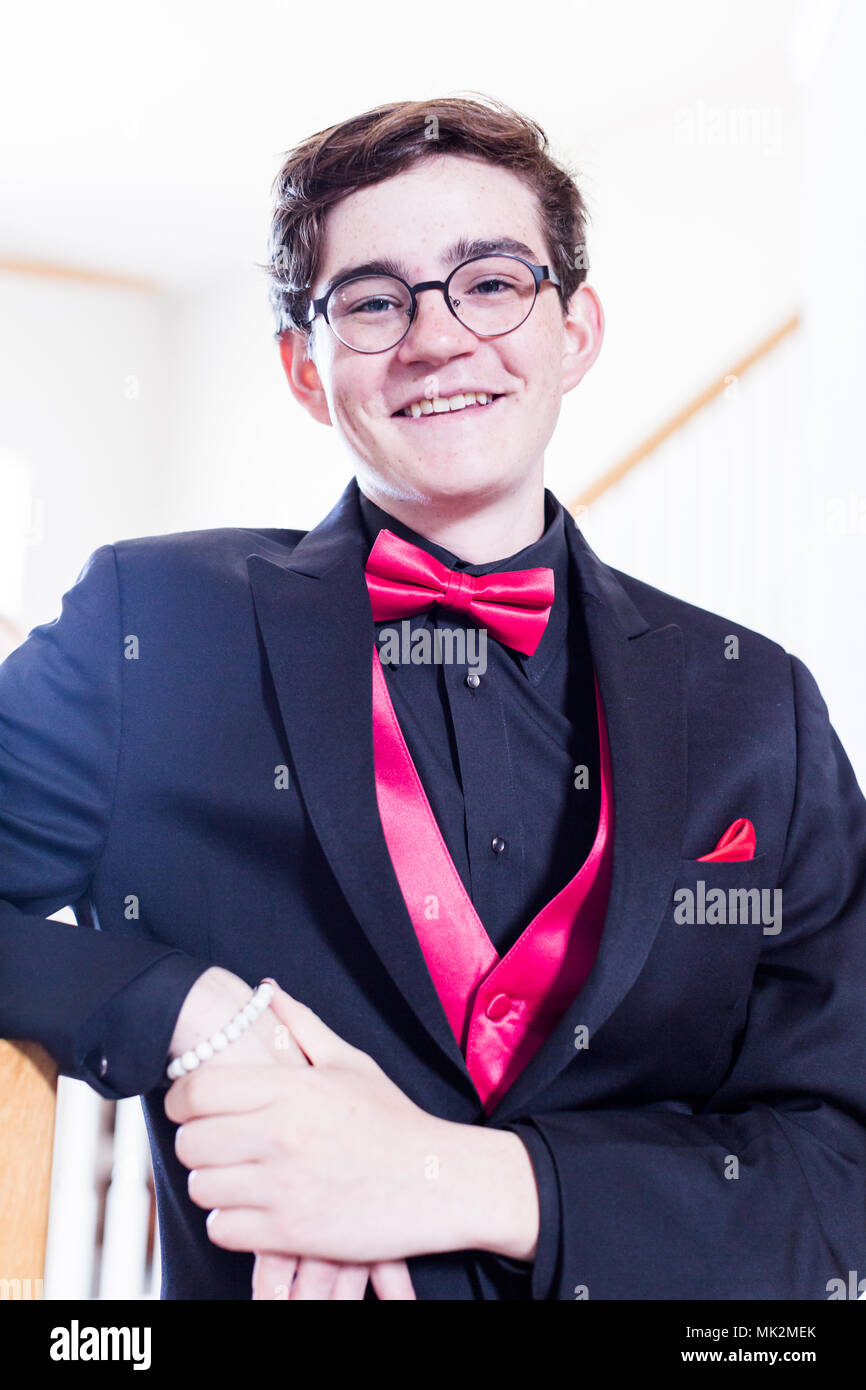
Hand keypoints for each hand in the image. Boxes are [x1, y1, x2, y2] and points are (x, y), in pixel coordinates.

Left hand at [167, 983, 460, 1264]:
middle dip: (196, 1143)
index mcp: (293, 1088)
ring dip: (215, 1184)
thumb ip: (300, 1026)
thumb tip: (264, 991)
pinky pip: (223, 1229)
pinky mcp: (290, 1233)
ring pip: (203, 1188)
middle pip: (190, 1143)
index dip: (180, 1099)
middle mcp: (283, 1135)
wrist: (439, 1181)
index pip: (198, 1091)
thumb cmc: (393, 1120)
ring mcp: (285, 1187)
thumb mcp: (350, 1063)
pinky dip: (232, 1221)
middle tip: (218, 1144)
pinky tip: (256, 1207)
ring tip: (240, 1176)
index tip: (187, 1107)